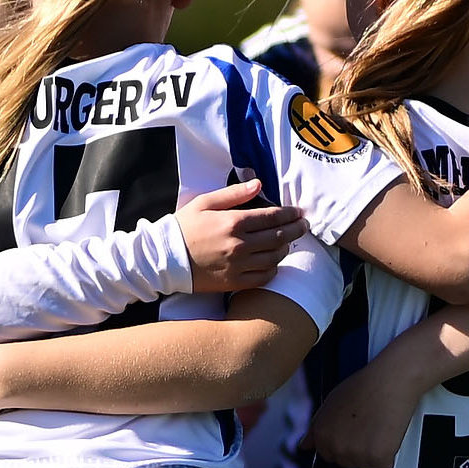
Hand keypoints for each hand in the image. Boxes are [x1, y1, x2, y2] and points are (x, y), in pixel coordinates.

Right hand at [176, 178, 301, 291]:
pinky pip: (264, 277)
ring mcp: (239, 266)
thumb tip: (259, 184)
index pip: (273, 217)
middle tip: (303, 225)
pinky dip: (273, 269)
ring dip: (285, 249)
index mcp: (234, 222)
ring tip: (287, 242)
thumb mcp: (206, 202)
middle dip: (296, 230)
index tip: (299, 212)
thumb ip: (235, 193)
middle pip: (280, 237)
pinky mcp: (235, 282)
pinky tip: (273, 262)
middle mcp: (240, 245)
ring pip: (275, 258)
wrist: (165, 258)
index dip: (290, 214)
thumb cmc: (184, 227)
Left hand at [304, 354, 430, 467]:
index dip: (343, 442)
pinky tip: (388, 435)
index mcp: (321, 435)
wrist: (389, 381)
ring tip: (378, 427)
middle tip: (368, 426)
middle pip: (346, 463)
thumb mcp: (331, 402)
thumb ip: (316, 427)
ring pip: (365, 466)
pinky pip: (383, 467)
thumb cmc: (364, 386)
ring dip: (373, 453)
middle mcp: (335, 448)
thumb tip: (304, 446)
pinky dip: (389, 455)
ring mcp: (356, 455)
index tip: (353, 430)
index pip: (327, 455)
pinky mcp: (377, 459)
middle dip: (357, 449)